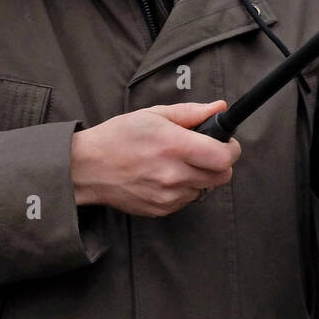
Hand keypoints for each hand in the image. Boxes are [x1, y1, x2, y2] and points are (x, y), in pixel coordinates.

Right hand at [70, 100, 239, 217]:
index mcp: (174, 146)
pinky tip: (166, 176)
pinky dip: (185, 189)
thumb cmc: (119, 136)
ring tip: (178, 163)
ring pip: (206, 189)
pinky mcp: (161, 209)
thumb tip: (219, 108)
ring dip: (201, 177)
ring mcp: (168, 196)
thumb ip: (191, 113)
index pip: (224, 157)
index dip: (231, 148)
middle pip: (222, 176)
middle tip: (204, 152)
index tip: (225, 143)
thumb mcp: (154, 115)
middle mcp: (174, 174)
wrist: (88, 168)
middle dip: (220, 163)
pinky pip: (188, 200)